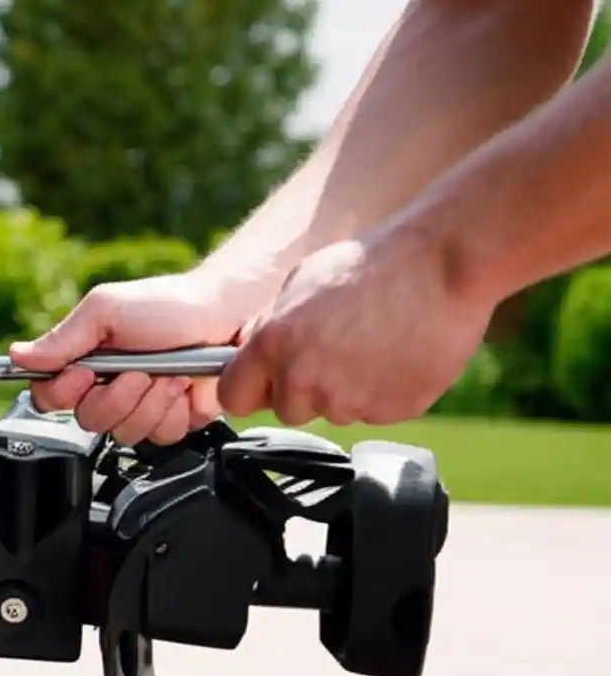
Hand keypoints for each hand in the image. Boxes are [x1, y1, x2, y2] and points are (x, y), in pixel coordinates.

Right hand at [9, 267, 275, 445]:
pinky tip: (185, 388)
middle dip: (118, 396)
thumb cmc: (170, 304)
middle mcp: (108, 386)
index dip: (64, 393)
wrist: (230, 314)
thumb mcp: (107, 310)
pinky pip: (162, 438)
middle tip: (139, 369)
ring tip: (168, 372)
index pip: (49, 396)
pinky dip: (176, 412)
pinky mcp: (173, 419)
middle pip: (89, 421)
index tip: (86, 372)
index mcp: (86, 359)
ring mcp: (141, 405)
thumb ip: (63, 338)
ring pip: (126, 434)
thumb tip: (17, 355)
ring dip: (151, 402)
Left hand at [218, 230, 495, 424]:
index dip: (249, 389)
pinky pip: (374, 412)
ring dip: (345, 390)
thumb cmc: (370, 264)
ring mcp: (350, 400)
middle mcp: (306, 379)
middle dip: (302, 390)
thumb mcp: (299, 282)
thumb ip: (269, 325)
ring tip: (371, 343)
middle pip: (287, 410)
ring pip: (334, 411)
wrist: (442, 264)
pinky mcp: (391, 411)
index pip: (233, 398)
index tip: (262, 381)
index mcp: (274, 345)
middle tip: (332, 351)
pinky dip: (382, 392)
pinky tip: (396, 353)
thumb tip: (251, 352)